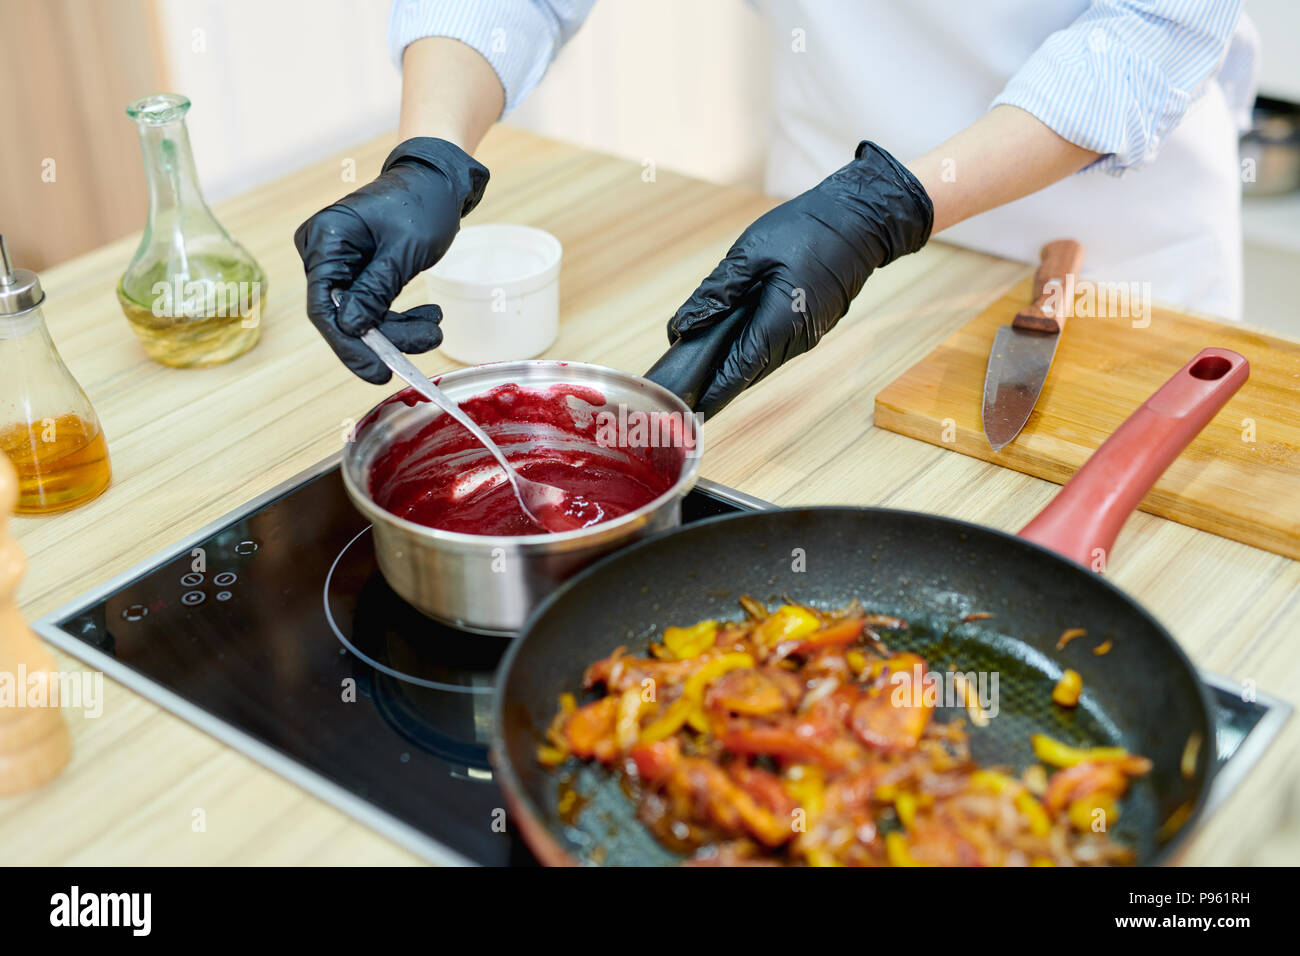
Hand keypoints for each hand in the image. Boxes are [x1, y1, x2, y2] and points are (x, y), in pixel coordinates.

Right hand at [293, 137, 488, 382]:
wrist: (437, 180)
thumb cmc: (422, 203)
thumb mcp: (404, 250)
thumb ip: (376, 289)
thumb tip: (350, 328)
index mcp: (325, 238)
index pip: (324, 306)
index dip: (349, 345)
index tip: (379, 371)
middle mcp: (323, 250)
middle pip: (342, 314)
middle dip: (386, 337)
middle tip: (428, 341)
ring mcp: (339, 261)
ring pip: (361, 315)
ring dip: (399, 329)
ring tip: (436, 328)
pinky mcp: (357, 271)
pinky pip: (371, 305)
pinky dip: (400, 318)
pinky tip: (430, 317)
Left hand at [651, 142, 931, 417]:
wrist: (861, 219)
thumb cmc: (808, 229)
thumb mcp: (751, 253)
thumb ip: (716, 292)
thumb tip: (684, 326)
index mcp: (781, 322)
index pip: (738, 371)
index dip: (711, 391)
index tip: (686, 407)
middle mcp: (797, 338)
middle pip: (749, 371)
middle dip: (716, 381)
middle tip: (682, 385)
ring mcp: (808, 335)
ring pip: (761, 361)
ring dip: (733, 365)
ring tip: (697, 366)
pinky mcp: (812, 325)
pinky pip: (774, 348)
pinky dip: (750, 350)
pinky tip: (729, 340)